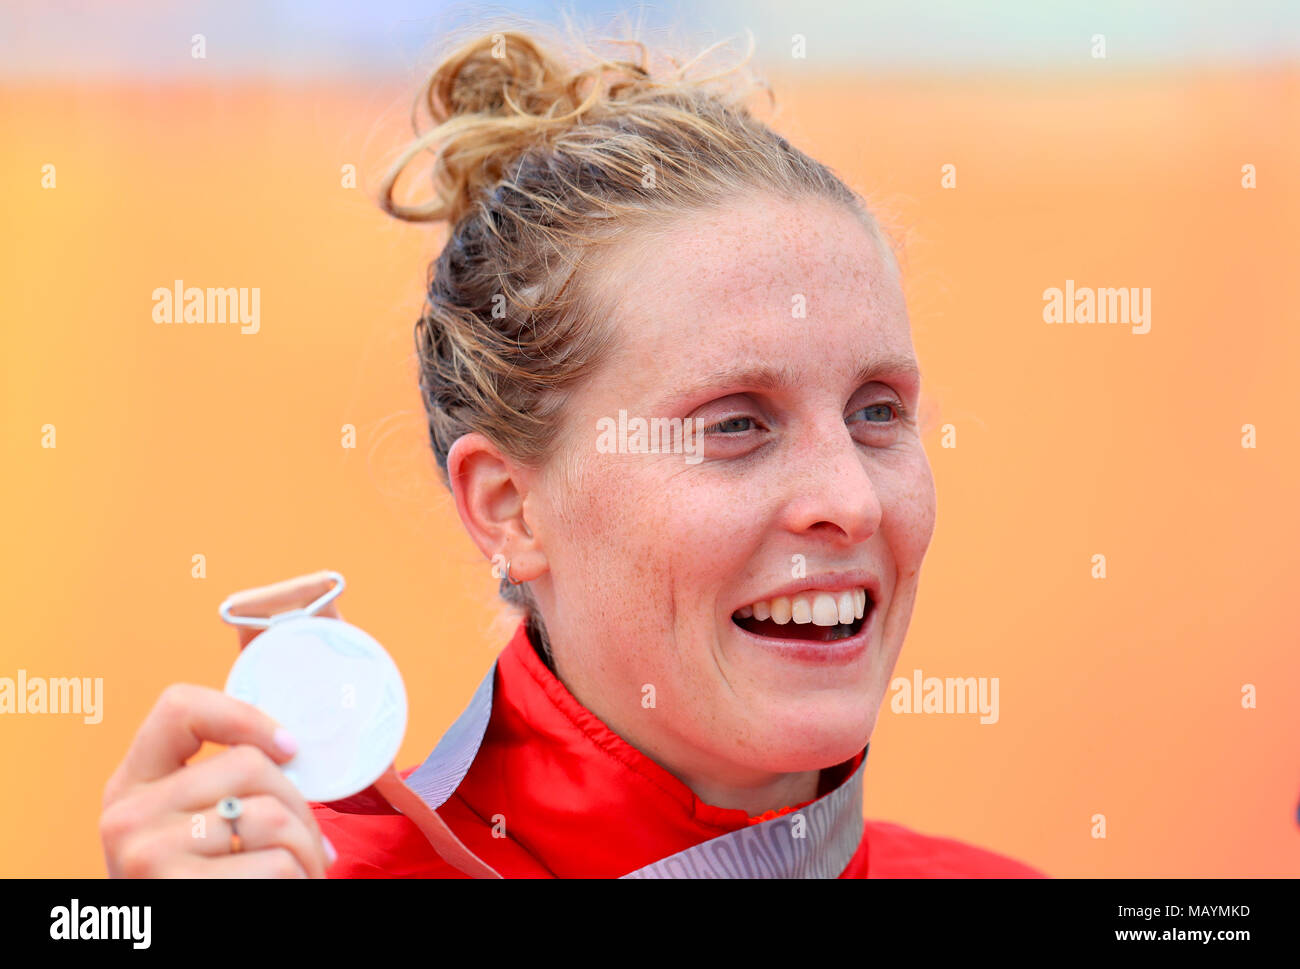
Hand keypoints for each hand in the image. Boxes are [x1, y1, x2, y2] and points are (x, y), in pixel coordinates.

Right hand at [100, 683, 335, 876]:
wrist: (168, 947)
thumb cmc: (199, 886)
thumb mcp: (188, 832)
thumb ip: (219, 789)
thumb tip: (296, 753)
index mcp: (131, 786)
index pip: (178, 707)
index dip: (244, 715)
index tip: (290, 748)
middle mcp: (127, 817)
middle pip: (250, 766)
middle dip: (302, 807)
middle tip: (315, 846)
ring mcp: (146, 857)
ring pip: (272, 818)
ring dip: (309, 851)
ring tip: (307, 874)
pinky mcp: (178, 893)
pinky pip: (276, 867)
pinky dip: (301, 881)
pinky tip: (293, 892)